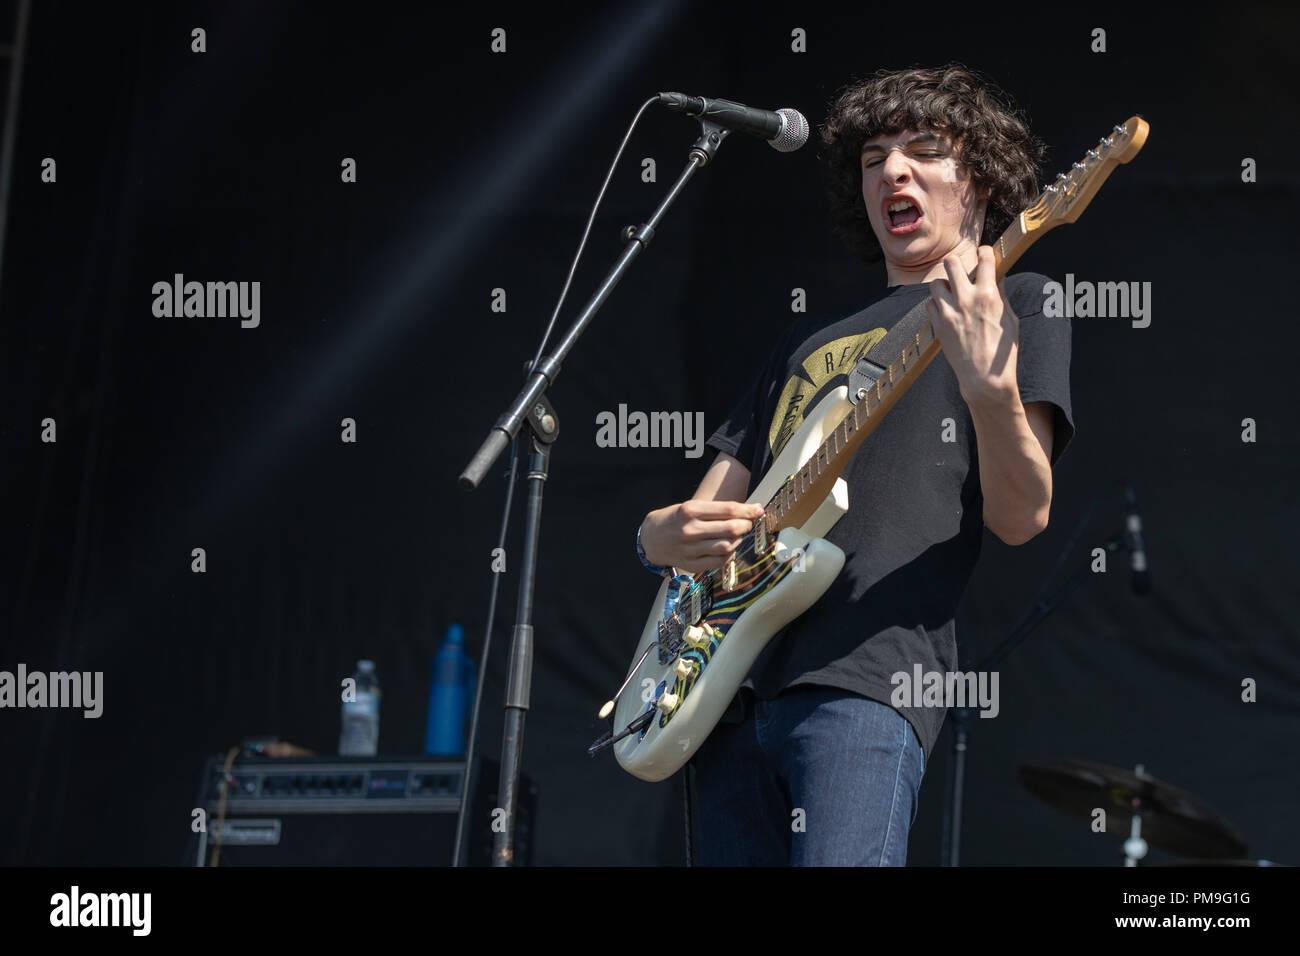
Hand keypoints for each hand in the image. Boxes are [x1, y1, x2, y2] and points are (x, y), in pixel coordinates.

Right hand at [641, 499, 765, 573]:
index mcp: (690, 510)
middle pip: (731, 529)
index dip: (748, 510)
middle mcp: (690, 530)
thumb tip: (747, 511)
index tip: (758, 510)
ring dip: (738, 540)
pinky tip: (729, 548)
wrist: (651, 538)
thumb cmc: (675, 520)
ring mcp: (690, 549)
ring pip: (727, 547)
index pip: (728, 510)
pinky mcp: (691, 564)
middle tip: (749, 523)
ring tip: (737, 535)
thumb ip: (716, 510)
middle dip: (746, 525)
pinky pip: (719, 562)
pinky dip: (730, 555)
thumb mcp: (690, 507)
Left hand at [927, 246, 1019, 407]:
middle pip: (952, 262)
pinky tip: (946, 312)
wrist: (984, 378)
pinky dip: (936, 305)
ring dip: (944, 286)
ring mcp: (948, 312)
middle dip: (957, 264)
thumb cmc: (1001, 352)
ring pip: (936, 283)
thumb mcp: (1010, 319)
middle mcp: (966, 299)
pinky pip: (929, 304)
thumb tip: (998, 278)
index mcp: (988, 295)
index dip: (985, 253)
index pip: (984, 258)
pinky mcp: (937, 325)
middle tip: (962, 273)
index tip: (985, 255)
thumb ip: (1001, 296)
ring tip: (953, 295)